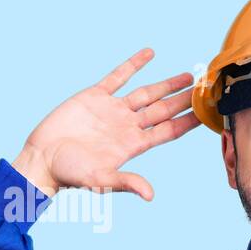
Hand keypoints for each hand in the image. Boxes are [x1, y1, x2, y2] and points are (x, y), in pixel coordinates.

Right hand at [11, 47, 199, 200]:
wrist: (43, 158)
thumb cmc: (71, 174)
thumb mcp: (101, 180)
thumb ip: (126, 182)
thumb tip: (150, 195)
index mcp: (134, 144)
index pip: (169, 131)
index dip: (188, 122)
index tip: (207, 114)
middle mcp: (128, 125)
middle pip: (164, 110)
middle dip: (184, 100)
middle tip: (205, 90)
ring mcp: (113, 110)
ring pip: (147, 93)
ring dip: (167, 84)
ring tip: (188, 75)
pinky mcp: (94, 96)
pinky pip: (118, 76)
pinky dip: (133, 64)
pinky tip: (149, 53)